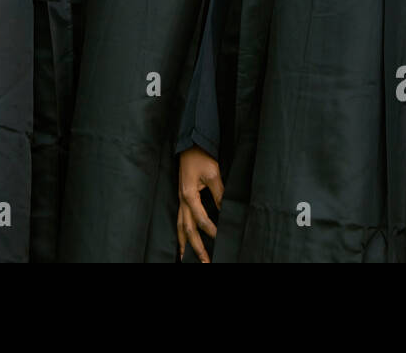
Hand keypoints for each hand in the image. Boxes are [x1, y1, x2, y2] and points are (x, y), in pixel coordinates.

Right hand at [177, 146, 222, 262]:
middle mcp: (182, 201)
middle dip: (196, 248)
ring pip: (180, 228)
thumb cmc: (201, 157)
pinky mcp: (182, 198)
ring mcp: (180, 200)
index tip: (222, 240)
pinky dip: (181, 234)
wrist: (190, 144)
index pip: (201, 219)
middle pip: (187, 230)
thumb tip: (226, 212)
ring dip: (185, 245)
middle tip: (206, 262)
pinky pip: (180, 220)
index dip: (212, 230)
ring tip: (186, 259)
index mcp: (189, 195)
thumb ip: (219, 194)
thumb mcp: (213, 174)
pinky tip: (183, 242)